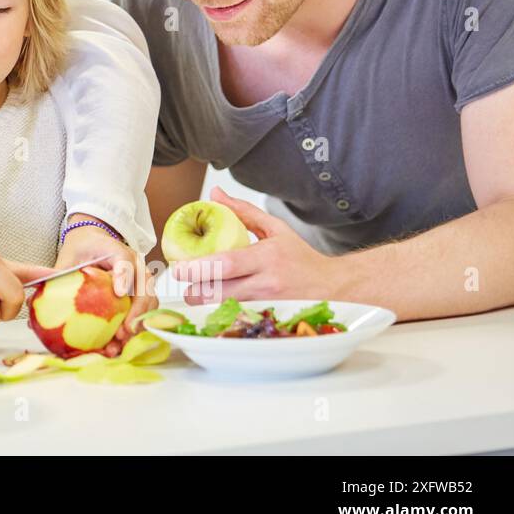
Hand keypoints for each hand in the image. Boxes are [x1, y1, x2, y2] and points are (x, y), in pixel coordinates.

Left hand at [57, 214, 156, 357]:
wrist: (93, 239)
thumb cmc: (81, 248)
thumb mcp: (68, 257)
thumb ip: (58, 277)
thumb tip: (36, 308)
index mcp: (115, 249)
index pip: (124, 260)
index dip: (124, 276)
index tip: (119, 293)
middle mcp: (134, 263)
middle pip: (144, 285)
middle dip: (136, 311)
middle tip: (122, 331)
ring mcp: (140, 277)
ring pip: (150, 300)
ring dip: (139, 322)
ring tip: (121, 341)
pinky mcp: (140, 291)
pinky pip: (145, 309)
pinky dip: (137, 326)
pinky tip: (122, 343)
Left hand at [168, 187, 341, 303]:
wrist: (334, 287)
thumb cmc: (301, 258)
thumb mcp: (275, 228)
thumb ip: (243, 211)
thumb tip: (215, 195)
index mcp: (267, 257)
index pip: (226, 264)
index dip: (198, 268)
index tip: (179, 268)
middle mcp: (268, 283)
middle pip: (220, 291)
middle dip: (194, 290)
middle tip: (184, 282)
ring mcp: (268, 305)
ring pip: (225, 307)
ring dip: (205, 302)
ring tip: (197, 291)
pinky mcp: (269, 319)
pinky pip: (237, 318)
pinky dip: (222, 312)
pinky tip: (216, 305)